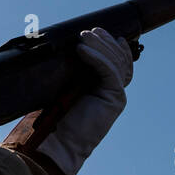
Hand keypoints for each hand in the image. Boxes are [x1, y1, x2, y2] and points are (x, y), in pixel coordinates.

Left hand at [36, 28, 132, 174]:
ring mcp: (116, 95)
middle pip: (118, 58)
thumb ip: (70, 72)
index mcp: (103, 88)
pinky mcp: (115, 99)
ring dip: (100, 46)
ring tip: (84, 36)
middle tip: (88, 31)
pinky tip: (82, 50)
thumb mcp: (63, 89)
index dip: (112, 45)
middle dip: (104, 41)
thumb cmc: (57, 120)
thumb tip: (64, 48)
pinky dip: (97, 58)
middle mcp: (113, 91)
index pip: (117, 61)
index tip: (99, 31)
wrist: (59, 144)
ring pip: (115, 63)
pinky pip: (109, 72)